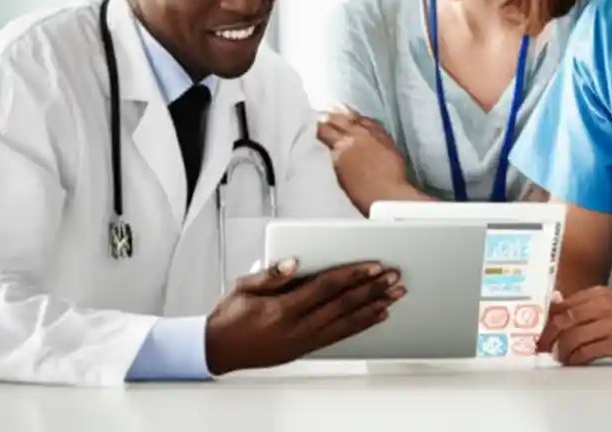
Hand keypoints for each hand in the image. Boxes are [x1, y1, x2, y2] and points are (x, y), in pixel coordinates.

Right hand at [204, 258, 404, 374]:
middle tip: (394, 278)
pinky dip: (360, 325)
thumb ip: (271, 274)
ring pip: (346, 322)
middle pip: (343, 305)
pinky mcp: (305, 348)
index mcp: (282, 309)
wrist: (217, 349)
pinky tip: (376, 316)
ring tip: (394, 296)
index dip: (352, 275)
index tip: (373, 266)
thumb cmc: (230, 316)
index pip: (326, 288)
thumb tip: (294, 261)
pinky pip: (339, 336)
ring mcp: (303, 341)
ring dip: (374, 307)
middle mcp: (297, 328)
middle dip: (372, 289)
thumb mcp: (243, 287)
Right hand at [316, 109, 409, 212]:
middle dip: (329, 117)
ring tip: (338, 110)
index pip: (323, 131)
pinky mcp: (385, 136)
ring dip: (345, 114)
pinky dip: (363, 119)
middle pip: (338, 120)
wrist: (387, 194)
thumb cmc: (360, 193)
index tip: (312, 126)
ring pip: (354, 118)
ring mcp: (371, 133)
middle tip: (322, 114)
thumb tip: (330, 149)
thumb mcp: (338, 174)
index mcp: (339, 147)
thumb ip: (334, 157)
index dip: (316, 128)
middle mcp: (354, 135)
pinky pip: (371, 122)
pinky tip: (360, 118)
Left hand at [536, 287, 611, 364]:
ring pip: (573, 337)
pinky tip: (573, 362)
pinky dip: (575, 359)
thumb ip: (592, 304)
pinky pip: (587, 352)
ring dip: (561, 350)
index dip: (549, 318)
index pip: (565, 304)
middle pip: (564, 320)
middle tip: (542, 346)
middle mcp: (603, 306)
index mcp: (602, 293)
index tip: (543, 328)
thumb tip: (564, 311)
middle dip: (549, 335)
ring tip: (559, 356)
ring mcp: (610, 325)